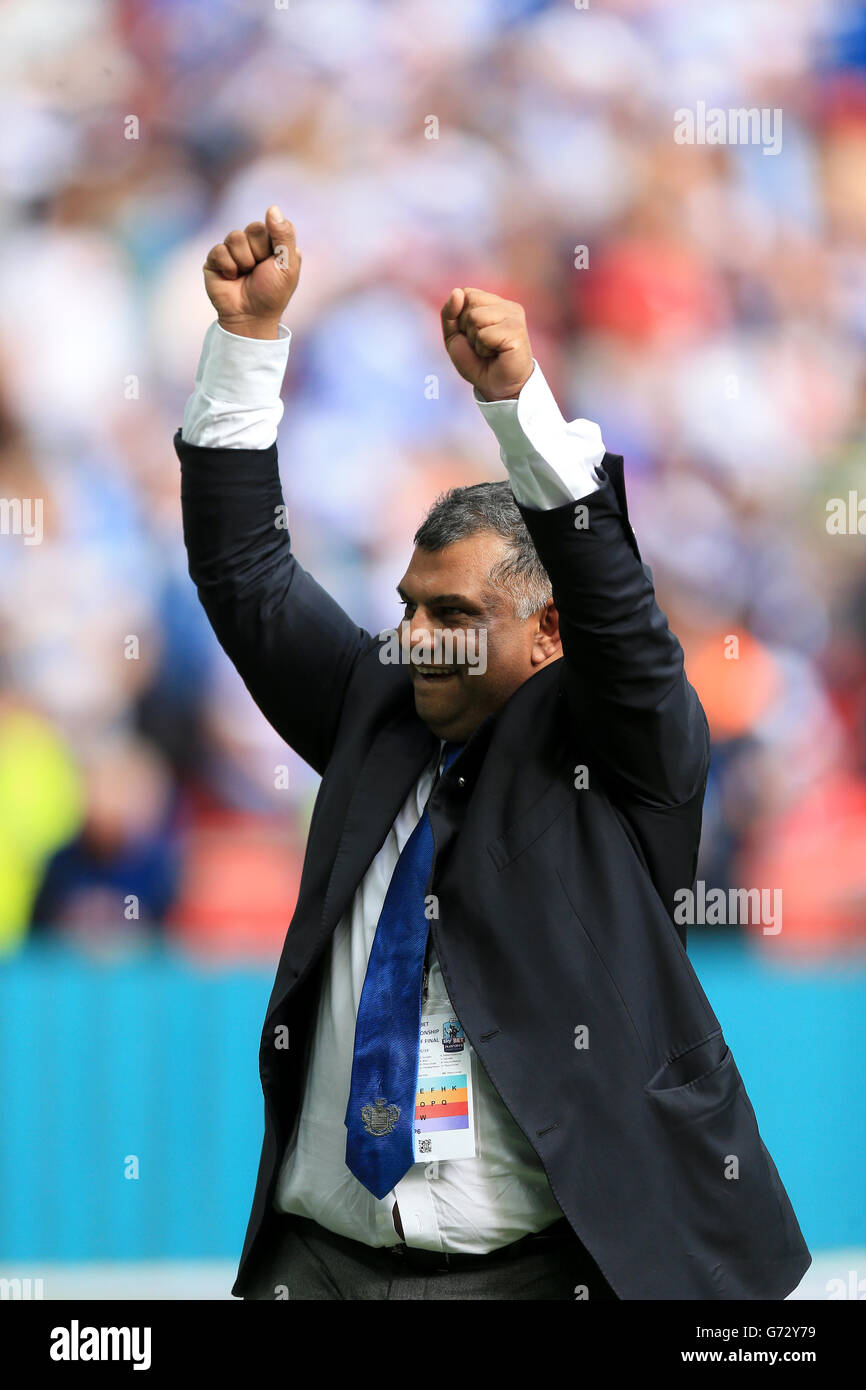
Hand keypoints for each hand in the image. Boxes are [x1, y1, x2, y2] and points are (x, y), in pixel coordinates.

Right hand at [203, 205, 301, 338]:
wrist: (251, 317)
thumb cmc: (272, 294)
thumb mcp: (288, 266)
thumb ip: (284, 235)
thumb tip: (272, 207)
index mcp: (272, 243)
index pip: (271, 224)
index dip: (273, 245)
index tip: (274, 263)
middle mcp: (252, 243)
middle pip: (253, 228)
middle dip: (258, 253)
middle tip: (258, 270)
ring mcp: (232, 250)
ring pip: (235, 237)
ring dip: (243, 261)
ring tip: (244, 275)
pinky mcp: (215, 259)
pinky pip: (219, 250)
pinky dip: (228, 267)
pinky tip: (231, 278)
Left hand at [440, 287, 532, 399]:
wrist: (495, 388)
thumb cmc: (477, 362)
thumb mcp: (454, 336)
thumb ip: (450, 313)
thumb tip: (457, 292)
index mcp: (495, 303)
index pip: (466, 293)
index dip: (460, 318)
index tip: (472, 336)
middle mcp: (507, 306)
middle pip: (470, 303)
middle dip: (467, 329)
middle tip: (481, 346)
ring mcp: (515, 317)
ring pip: (476, 317)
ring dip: (475, 340)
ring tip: (488, 351)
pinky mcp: (517, 331)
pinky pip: (485, 334)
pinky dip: (483, 349)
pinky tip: (496, 355)